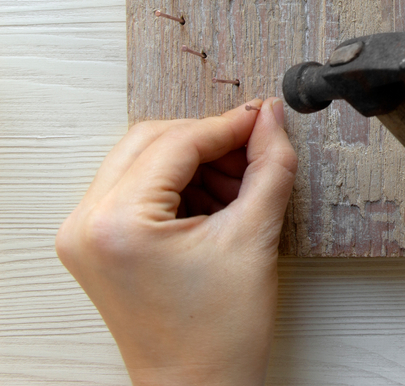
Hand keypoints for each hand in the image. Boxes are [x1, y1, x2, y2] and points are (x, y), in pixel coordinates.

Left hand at [55, 98, 296, 385]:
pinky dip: (178, 182)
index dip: (228, 125)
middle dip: (209, 140)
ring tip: (240, 186)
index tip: (265, 118)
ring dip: (194, 160)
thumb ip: (269, 166)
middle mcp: (87, 224)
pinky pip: (135, 186)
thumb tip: (271, 118)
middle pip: (151, 141)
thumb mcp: (255, 238)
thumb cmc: (221, 336)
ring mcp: (84, 234)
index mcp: (117, 224)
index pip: (177, 143)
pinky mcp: (95, 243)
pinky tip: (216, 201)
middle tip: (256, 148)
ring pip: (143, 159)